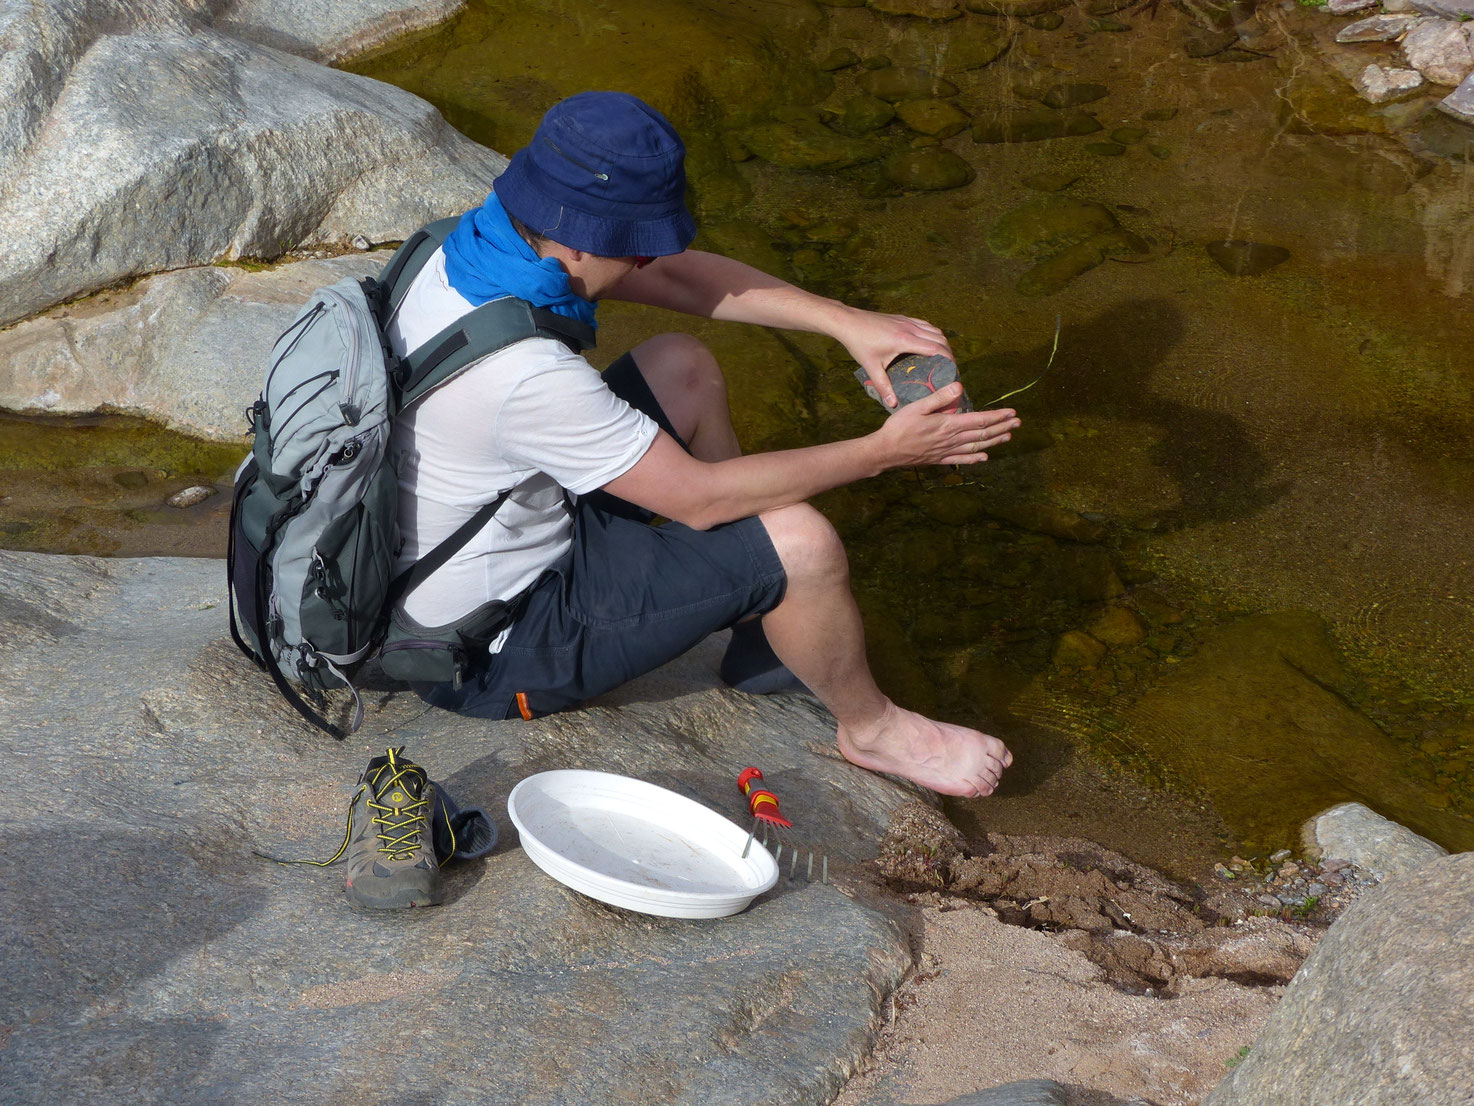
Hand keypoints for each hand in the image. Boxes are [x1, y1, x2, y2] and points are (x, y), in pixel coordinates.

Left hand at [837, 307, 953, 408]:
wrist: (848, 321)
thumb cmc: (859, 344)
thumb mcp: (871, 367)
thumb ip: (883, 386)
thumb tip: (893, 404)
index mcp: (905, 340)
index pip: (936, 347)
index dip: (948, 358)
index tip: (953, 370)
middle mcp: (910, 328)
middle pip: (940, 338)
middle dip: (948, 352)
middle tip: (948, 367)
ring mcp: (907, 321)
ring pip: (934, 329)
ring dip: (941, 341)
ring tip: (941, 357)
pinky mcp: (902, 318)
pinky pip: (924, 324)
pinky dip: (932, 333)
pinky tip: (928, 343)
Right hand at [872, 385, 1018, 468]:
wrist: (886, 452)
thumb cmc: (898, 427)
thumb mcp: (917, 407)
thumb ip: (939, 398)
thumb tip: (960, 387)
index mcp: (948, 425)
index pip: (979, 420)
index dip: (997, 416)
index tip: (1011, 412)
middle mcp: (951, 440)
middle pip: (982, 434)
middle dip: (1001, 427)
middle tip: (1017, 423)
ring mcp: (946, 451)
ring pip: (976, 446)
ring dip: (993, 441)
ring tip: (1008, 436)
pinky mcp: (939, 460)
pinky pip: (962, 459)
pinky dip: (975, 458)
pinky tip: (984, 457)